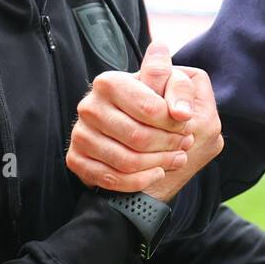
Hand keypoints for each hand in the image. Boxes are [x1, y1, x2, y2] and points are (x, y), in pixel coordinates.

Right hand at [67, 41, 222, 201]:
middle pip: (138, 137)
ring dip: (159, 164)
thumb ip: (181, 89)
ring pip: (127, 161)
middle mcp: (89, 107)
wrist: (131, 124)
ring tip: (176, 158)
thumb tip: (182, 113)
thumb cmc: (153, 102)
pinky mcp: (77, 159)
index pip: (150, 108)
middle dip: (169, 144)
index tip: (187, 126)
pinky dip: (140, 181)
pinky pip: (112, 179)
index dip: (174, 123)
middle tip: (185, 144)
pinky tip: (157, 172)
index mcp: (109, 82)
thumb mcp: (171, 86)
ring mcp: (80, 134)